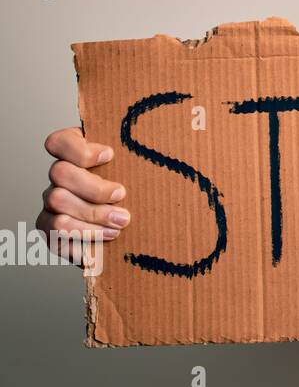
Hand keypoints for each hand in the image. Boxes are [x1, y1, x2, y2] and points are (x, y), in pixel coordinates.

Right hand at [37, 128, 130, 264]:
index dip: (79, 149)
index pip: (59, 142)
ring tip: (118, 226)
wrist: (129, 223)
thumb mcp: (136, 165)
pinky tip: (102, 244)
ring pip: (58, 204)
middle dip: (94, 188)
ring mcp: (51, 203)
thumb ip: (136, 154)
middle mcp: (59, 177)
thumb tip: (160, 145)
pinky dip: (82, 241)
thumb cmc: (136, 186)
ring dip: (92, 219)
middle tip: (122, 195)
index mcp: (76, 155)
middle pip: (59, 173)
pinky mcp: (50, 229)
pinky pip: (56, 236)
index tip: (110, 155)